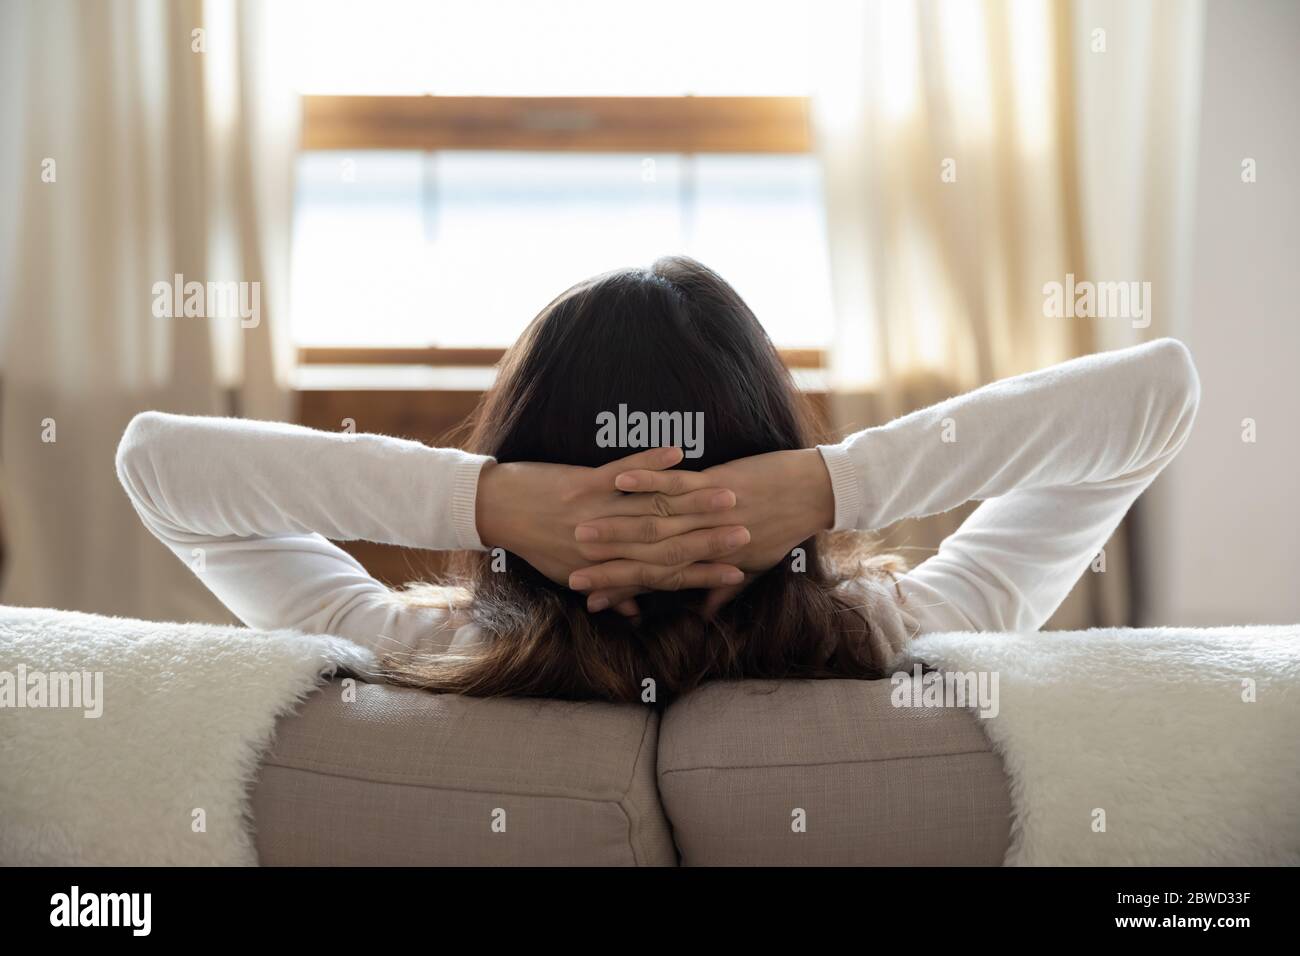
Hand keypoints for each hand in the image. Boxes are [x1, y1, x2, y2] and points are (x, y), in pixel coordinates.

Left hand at [475, 446, 750, 598]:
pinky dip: (650, 464)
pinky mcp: (582, 486)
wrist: (497, 513)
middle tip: (748, 533)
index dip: (704, 573)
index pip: (667, 574)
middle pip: (670, 543)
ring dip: (694, 500)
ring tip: (729, 495)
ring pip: (653, 509)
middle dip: (713, 538)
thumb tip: (636, 615)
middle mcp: (608, 545)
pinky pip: (622, 472)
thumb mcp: (574, 573)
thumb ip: (614, 593)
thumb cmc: (537, 544)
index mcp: (610, 566)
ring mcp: (597, 513)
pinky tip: (678, 452)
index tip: (738, 571)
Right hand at [570, 447, 834, 612]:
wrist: (816, 496)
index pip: (654, 580)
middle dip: (605, 563)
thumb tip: (704, 612)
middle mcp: (704, 541)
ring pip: (654, 520)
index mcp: (708, 562)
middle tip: (570, 570)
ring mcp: (708, 510)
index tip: (586, 597)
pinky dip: (647, 478)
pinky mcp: (716, 481)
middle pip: (645, 555)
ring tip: (579, 528)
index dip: (619, 589)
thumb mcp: (755, 564)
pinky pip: (675, 482)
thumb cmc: (784, 529)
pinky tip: (620, 479)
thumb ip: (722, 589)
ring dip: (614, 524)